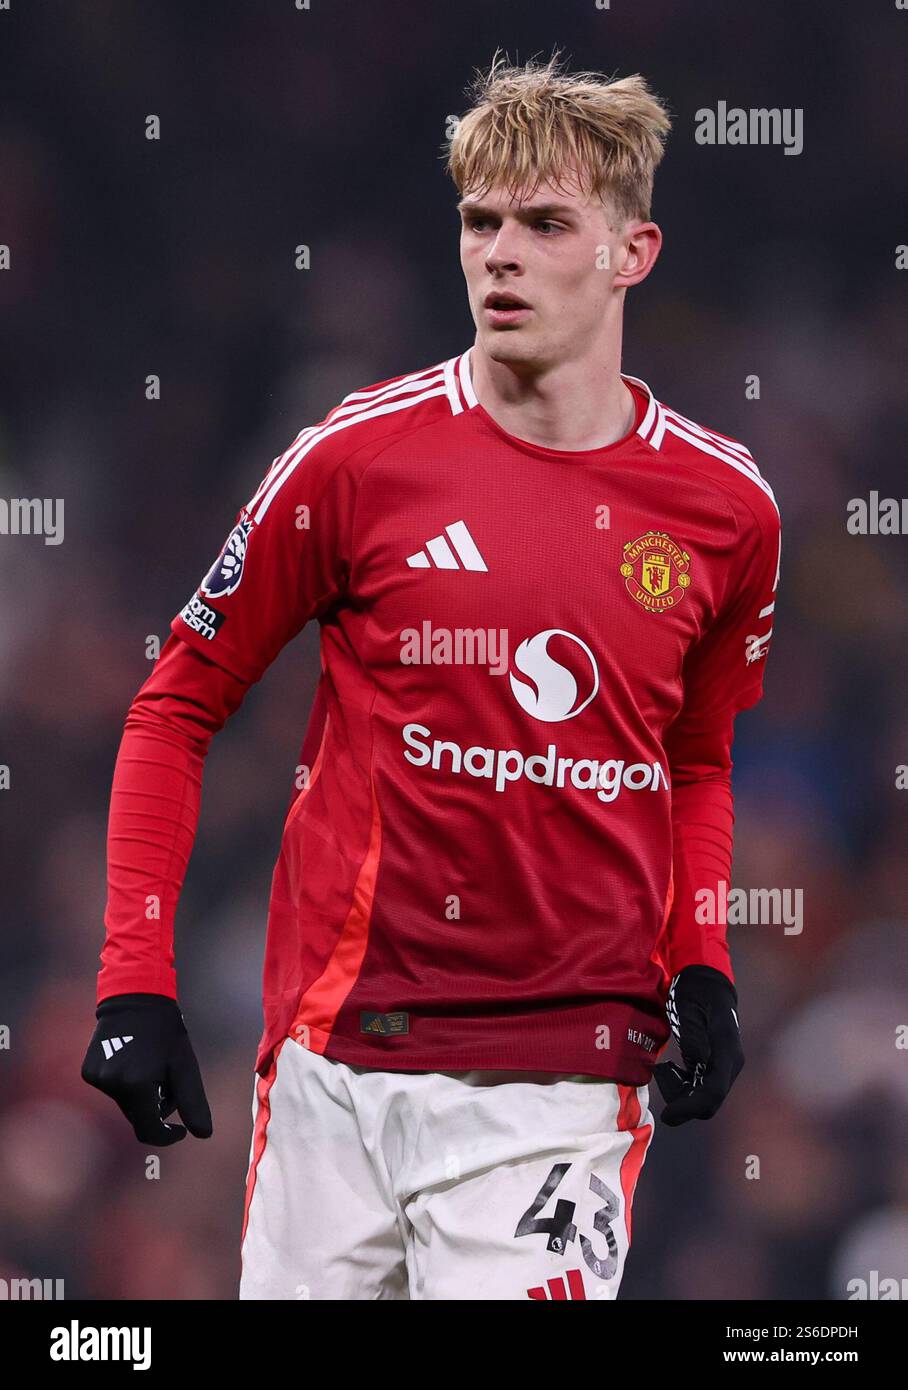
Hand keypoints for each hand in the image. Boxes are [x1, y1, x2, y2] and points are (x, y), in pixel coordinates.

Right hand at [81, 993, 212, 1145]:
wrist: (136, 997)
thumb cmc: (165, 1032)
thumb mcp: (185, 1066)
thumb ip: (193, 1102)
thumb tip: (203, 1135)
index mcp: (136, 1085)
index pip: (148, 1130)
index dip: (166, 1135)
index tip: (181, 1130)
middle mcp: (112, 1085)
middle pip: (137, 1115)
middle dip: (156, 1105)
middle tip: (168, 1080)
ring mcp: (97, 1079)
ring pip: (125, 1102)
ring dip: (141, 1094)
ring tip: (150, 1063)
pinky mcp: (88, 1072)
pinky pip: (111, 1089)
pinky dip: (125, 1083)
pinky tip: (133, 1058)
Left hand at [653, 966, 743, 1125]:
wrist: (706, 984)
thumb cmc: (695, 993)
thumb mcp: (688, 1008)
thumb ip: (694, 1034)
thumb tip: (700, 1060)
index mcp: (727, 1050)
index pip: (714, 1091)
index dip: (690, 1107)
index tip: (667, 1115)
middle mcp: (730, 1064)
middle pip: (710, 1103)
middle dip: (682, 1103)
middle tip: (661, 1075)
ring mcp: (724, 1067)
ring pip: (704, 1099)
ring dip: (680, 1094)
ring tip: (664, 1067)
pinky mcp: (714, 1068)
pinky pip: (699, 1089)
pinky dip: (682, 1087)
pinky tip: (670, 1069)